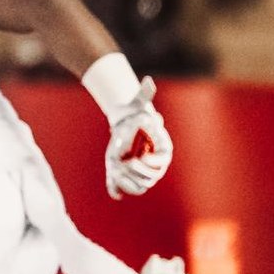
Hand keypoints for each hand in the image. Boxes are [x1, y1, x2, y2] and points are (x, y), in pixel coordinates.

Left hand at [104, 77, 170, 198]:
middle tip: (124, 163)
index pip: (161, 161)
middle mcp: (154, 165)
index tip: (137, 157)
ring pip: (140, 188)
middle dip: (137, 173)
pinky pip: (125, 192)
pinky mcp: (127, 178)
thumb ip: (144, 95)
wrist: (125, 126)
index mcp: (162, 148)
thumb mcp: (138, 104)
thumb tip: (148, 81)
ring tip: (116, 171)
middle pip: (151, 178)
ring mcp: (141, 173)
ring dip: (127, 183)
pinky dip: (117, 190)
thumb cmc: (135, 114)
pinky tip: (111, 179)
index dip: (150, 163)